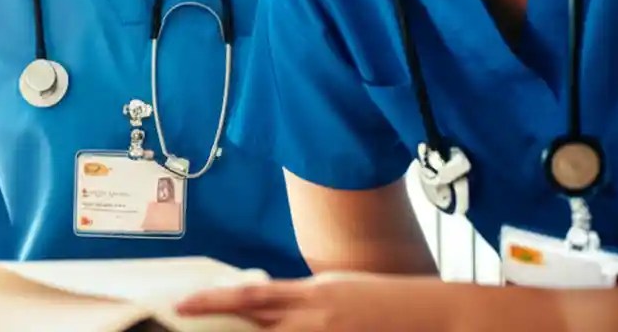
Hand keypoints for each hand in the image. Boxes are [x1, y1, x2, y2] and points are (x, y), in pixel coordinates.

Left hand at [174, 273, 445, 331]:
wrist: (437, 316)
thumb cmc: (381, 300)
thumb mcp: (334, 289)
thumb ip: (296, 301)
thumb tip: (258, 304)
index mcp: (310, 294)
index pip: (249, 296)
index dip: (212, 301)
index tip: (179, 304)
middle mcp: (316, 319)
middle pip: (256, 330)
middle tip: (190, 329)